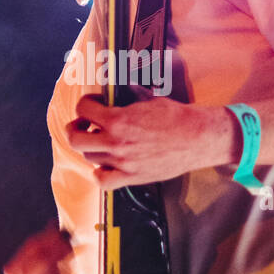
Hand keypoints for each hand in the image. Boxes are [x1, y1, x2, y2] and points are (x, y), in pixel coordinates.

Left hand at [66, 95, 237, 189]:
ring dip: (92, 147)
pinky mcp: (132, 177)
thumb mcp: (148, 99)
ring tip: (102, 142)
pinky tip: (106, 165)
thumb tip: (115, 92)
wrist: (197, 138)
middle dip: (76, 128)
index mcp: (118, 120)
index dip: (86, 103)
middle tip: (84, 124)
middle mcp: (116, 142)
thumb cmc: (176, 117)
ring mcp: (122, 162)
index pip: (83, 109)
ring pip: (89, 157)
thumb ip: (126, 99)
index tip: (95, 103)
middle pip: (75, 138)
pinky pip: (102, 181)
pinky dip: (99, 173)